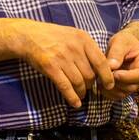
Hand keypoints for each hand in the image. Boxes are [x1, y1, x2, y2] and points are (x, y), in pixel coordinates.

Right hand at [0, 18, 114, 110]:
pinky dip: (72, 97)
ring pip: (79, 82)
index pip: (101, 61)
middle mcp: (74, 48)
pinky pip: (65, 86)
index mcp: (83, 39)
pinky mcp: (50, 67)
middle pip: (90, 74)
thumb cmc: (52, 36)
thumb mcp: (73, 35)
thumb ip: (86, 48)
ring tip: (81, 96)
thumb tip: (102, 66)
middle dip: (90, 85)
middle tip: (88, 89)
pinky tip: (75, 103)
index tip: (110, 85)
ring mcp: (62, 58)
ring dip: (81, 92)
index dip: (107, 76)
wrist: (28, 36)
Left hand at [103, 28, 138, 97]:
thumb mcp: (120, 41)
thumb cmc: (123, 41)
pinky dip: (108, 93)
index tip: (114, 74)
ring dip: (110, 89)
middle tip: (102, 77)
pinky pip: (118, 96)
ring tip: (99, 80)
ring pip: (124, 93)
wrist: (122, 46)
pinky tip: (99, 85)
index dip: (127, 77)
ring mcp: (133, 82)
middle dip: (116, 83)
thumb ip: (116, 52)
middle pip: (132, 86)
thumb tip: (111, 67)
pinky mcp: (125, 87)